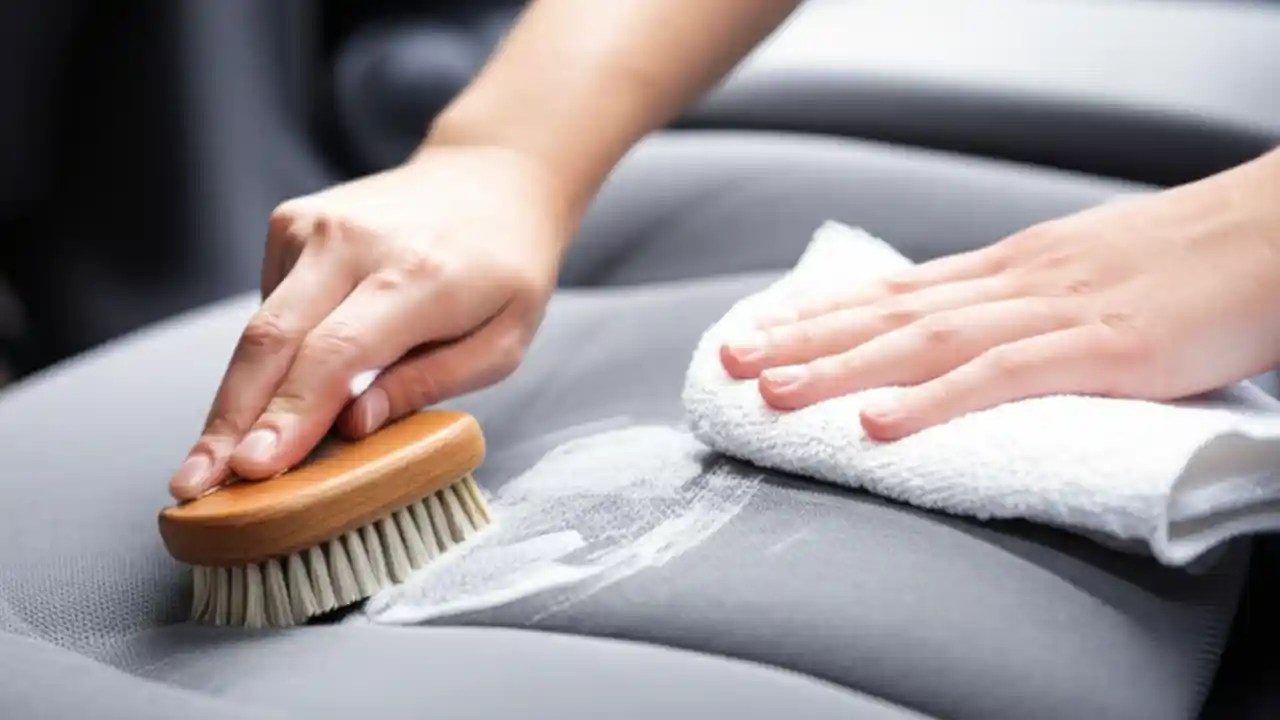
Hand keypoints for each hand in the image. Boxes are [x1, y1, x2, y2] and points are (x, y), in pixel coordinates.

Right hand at [169, 144, 575, 499]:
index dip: (292, 414)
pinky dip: (273, 354)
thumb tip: (352, 423)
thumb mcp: (502, 342)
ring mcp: (316, 225)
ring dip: (233, 400)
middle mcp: (357, 243)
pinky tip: (295, 373)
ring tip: (207, 465)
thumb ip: (429, 381)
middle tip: (194, 484)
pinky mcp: (291, 222)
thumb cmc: (505, 271)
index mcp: (420, 276)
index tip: (253, 468)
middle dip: (231, 420)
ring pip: (259, 327)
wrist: (491, 177)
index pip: (337, 352)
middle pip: (274, 341)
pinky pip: (271, 306)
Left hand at [721, 151, 1279, 440]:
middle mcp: (1015, 283)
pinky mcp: (1102, 350)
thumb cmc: (1189, 261)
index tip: (761, 330)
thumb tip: (965, 337)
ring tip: (773, 392)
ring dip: (842, 368)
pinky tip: (878, 423)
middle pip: (890, 312)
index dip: (822, 313)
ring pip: (924, 343)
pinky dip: (933, 401)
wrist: (1278, 233)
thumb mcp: (1084, 274)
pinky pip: (1002, 378)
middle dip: (805, 338)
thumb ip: (1021, 305)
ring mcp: (1055, 313)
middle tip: (732, 362)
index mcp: (1012, 268)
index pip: (895, 291)